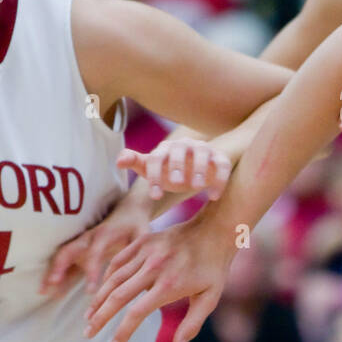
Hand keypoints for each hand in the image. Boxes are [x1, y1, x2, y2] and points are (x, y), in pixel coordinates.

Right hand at [41, 196, 151, 295]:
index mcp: (104, 235)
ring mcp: (80, 242)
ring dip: (52, 272)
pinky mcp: (78, 249)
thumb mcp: (142, 236)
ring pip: (61, 256)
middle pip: (69, 250)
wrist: (129, 209)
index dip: (92, 271)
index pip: (95, 253)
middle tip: (52, 284)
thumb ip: (142, 252)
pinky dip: (54, 274)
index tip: (91, 291)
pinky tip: (45, 291)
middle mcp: (88, 237)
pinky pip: (62, 261)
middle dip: (59, 267)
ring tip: (43, 291)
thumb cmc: (137, 225)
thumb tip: (147, 273)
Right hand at [82, 211, 238, 341]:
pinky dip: (107, 277)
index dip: (122, 332)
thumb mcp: (210, 298)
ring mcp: (146, 251)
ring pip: (113, 278)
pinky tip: (101, 291)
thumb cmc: (214, 267)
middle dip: (100, 318)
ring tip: (89, 316)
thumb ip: (193, 324)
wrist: (215, 229)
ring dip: (98, 299)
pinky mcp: (143, 240)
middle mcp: (154, 267)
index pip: (136, 312)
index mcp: (169, 284)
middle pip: (117, 296)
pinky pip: (118, 260)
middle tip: (88, 333)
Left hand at [116, 137, 232, 200]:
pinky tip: (213, 196)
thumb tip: (118, 161)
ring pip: (203, 153)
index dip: (155, 175)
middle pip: (179, 150)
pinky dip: (220, 178)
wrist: (195, 168)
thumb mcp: (152, 168)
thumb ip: (137, 162)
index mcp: (165, 148)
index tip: (155, 196)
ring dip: (200, 168)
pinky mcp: (219, 158)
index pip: (157, 157)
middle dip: (177, 165)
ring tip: (197, 187)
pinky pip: (222, 164)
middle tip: (176, 183)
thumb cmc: (169, 170)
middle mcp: (184, 145)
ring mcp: (204, 150)